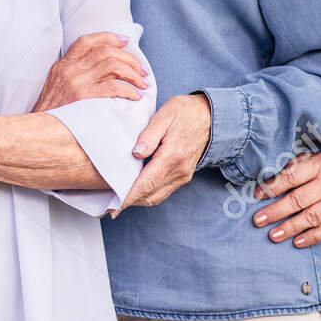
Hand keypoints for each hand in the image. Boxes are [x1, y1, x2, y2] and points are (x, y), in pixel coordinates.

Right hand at [32, 32, 148, 112]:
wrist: (38, 129)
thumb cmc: (52, 111)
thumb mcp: (57, 84)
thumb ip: (74, 72)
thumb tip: (101, 67)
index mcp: (64, 64)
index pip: (87, 40)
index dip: (109, 37)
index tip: (125, 41)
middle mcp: (69, 69)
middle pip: (105, 51)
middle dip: (129, 58)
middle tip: (141, 70)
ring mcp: (76, 82)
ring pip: (112, 65)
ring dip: (132, 73)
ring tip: (142, 83)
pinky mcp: (84, 98)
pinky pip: (113, 87)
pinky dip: (128, 90)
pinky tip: (135, 96)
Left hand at [118, 93, 211, 211]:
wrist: (209, 116)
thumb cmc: (184, 112)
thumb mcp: (164, 116)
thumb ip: (148, 137)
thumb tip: (135, 154)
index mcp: (173, 156)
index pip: (147, 182)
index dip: (129, 196)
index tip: (115, 207)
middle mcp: (179, 170)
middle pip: (150, 194)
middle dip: (130, 202)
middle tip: (110, 207)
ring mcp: (183, 175)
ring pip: (157, 196)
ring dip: (138, 200)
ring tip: (119, 202)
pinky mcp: (184, 175)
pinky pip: (164, 191)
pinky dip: (148, 194)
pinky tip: (136, 191)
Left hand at [252, 151, 320, 247]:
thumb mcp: (316, 159)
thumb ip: (295, 166)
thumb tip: (270, 177)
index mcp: (319, 166)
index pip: (293, 177)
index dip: (273, 186)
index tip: (257, 194)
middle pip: (299, 200)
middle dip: (276, 211)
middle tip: (258, 220)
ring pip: (311, 217)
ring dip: (290, 228)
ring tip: (273, 235)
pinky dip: (312, 237)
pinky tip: (296, 242)